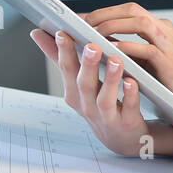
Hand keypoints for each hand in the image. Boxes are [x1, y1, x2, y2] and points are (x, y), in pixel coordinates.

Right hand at [31, 27, 151, 156]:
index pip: (66, 71)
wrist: (123, 139)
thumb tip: (40, 33)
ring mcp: (107, 117)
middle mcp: (87, 106)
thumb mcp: (78, 84)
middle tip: (92, 45)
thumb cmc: (100, 106)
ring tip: (116, 60)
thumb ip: (62, 59)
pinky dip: (130, 96)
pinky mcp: (127, 123)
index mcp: (74, 94)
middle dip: (86, 65)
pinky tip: (132, 82)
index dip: (63, 52)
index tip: (62, 33)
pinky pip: (129, 108)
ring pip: (105, 99)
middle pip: (84, 85)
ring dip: (110, 79)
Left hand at [80, 2, 172, 109]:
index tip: (85, 18)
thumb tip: (99, 41)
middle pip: (133, 10)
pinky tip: (112, 52)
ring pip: (140, 23)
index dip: (106, 11)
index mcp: (161, 28)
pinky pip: (147, 49)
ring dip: (113, 26)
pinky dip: (127, 48)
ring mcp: (170, 45)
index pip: (130, 9)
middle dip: (105, 14)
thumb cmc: (172, 80)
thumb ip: (129, 48)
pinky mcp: (171, 62)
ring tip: (94, 34)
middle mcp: (166, 31)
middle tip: (84, 23)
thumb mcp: (147, 59)